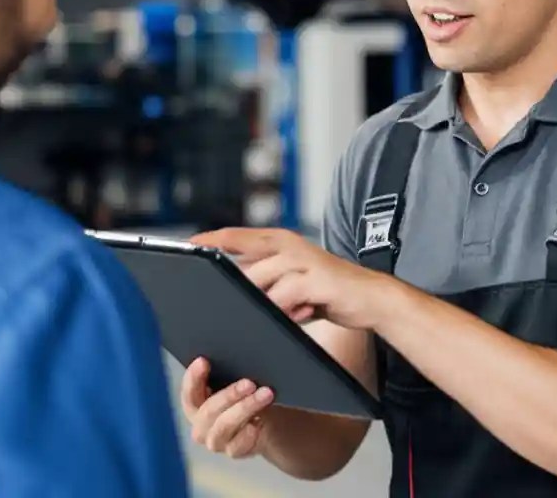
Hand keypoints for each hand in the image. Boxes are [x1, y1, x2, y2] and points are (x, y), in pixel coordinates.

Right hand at [180, 357, 275, 458]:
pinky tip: (258, 423)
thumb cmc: (241, 398)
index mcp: (194, 405)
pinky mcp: (232, 451)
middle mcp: (200, 425)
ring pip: (225, 426)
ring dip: (246, 408)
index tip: (203, 361)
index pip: (188, 392)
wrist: (261, 422)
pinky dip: (248, 433)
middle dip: (230, 394)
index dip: (193, 377)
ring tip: (265, 395)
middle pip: (209, 410)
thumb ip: (226, 376)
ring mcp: (215, 441)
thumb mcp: (231, 385)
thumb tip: (235, 360)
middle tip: (249, 383)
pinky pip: (238, 445)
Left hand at [191, 228, 399, 330]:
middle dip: (224, 281)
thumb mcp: (291, 284)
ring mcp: (301, 260)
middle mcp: (288, 245)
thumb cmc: (326, 293)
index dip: (209, 240)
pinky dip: (278, 310)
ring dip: (254, 303)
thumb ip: (265, 284)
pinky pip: (283, 297)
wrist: (371, 298)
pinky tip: (283, 319)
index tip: (184, 247)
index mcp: (279, 241)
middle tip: (206, 297)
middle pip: (242, 262)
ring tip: (255, 315)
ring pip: (259, 281)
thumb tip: (229, 297)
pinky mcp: (315, 279)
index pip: (235, 236)